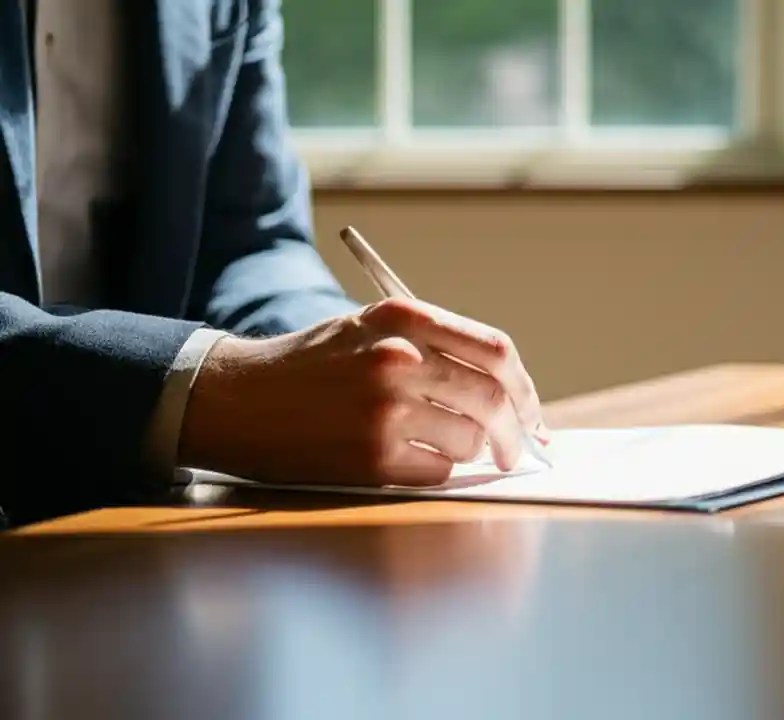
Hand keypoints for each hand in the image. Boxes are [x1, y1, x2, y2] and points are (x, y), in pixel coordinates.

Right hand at [178, 298, 548, 486]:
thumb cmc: (313, 365)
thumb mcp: (370, 328)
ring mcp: (385, 408)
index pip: (496, 351)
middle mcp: (399, 358)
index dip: (524, 388)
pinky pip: (437, 470)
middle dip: (515, 432)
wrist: (236, 399)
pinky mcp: (370, 456)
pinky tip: (408, 460)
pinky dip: (435, 470)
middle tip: (516, 450)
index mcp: (404, 317)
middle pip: (493, 399)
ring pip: (469, 439)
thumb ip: (436, 346)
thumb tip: (508, 391)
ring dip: (469, 451)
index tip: (530, 413)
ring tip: (441, 446)